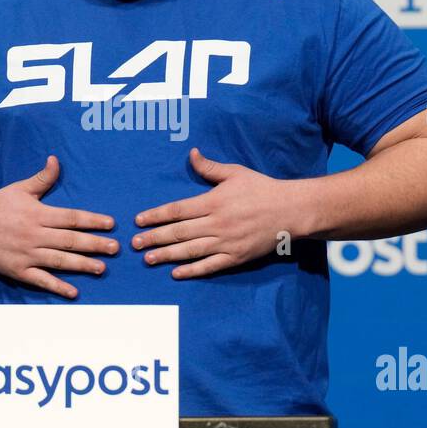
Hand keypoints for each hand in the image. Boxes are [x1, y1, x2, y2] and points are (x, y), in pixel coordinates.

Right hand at [0, 155, 118, 298]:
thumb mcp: (20, 189)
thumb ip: (42, 178)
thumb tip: (56, 160)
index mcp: (38, 214)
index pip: (72, 218)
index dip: (93, 221)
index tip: (111, 224)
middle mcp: (35, 235)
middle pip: (71, 240)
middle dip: (95, 244)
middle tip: (116, 248)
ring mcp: (27, 254)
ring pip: (60, 261)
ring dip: (83, 265)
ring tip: (102, 268)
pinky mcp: (18, 270)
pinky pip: (41, 280)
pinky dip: (58, 286)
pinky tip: (74, 292)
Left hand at [131, 147, 301, 278]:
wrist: (291, 211)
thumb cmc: (262, 189)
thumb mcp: (235, 173)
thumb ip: (209, 167)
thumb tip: (190, 153)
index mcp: (214, 201)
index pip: (177, 210)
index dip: (156, 216)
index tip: (139, 221)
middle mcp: (217, 223)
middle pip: (178, 232)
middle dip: (154, 238)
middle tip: (135, 244)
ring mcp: (226, 242)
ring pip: (190, 251)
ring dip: (167, 255)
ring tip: (148, 259)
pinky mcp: (236, 256)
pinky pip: (210, 265)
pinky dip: (192, 270)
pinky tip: (176, 273)